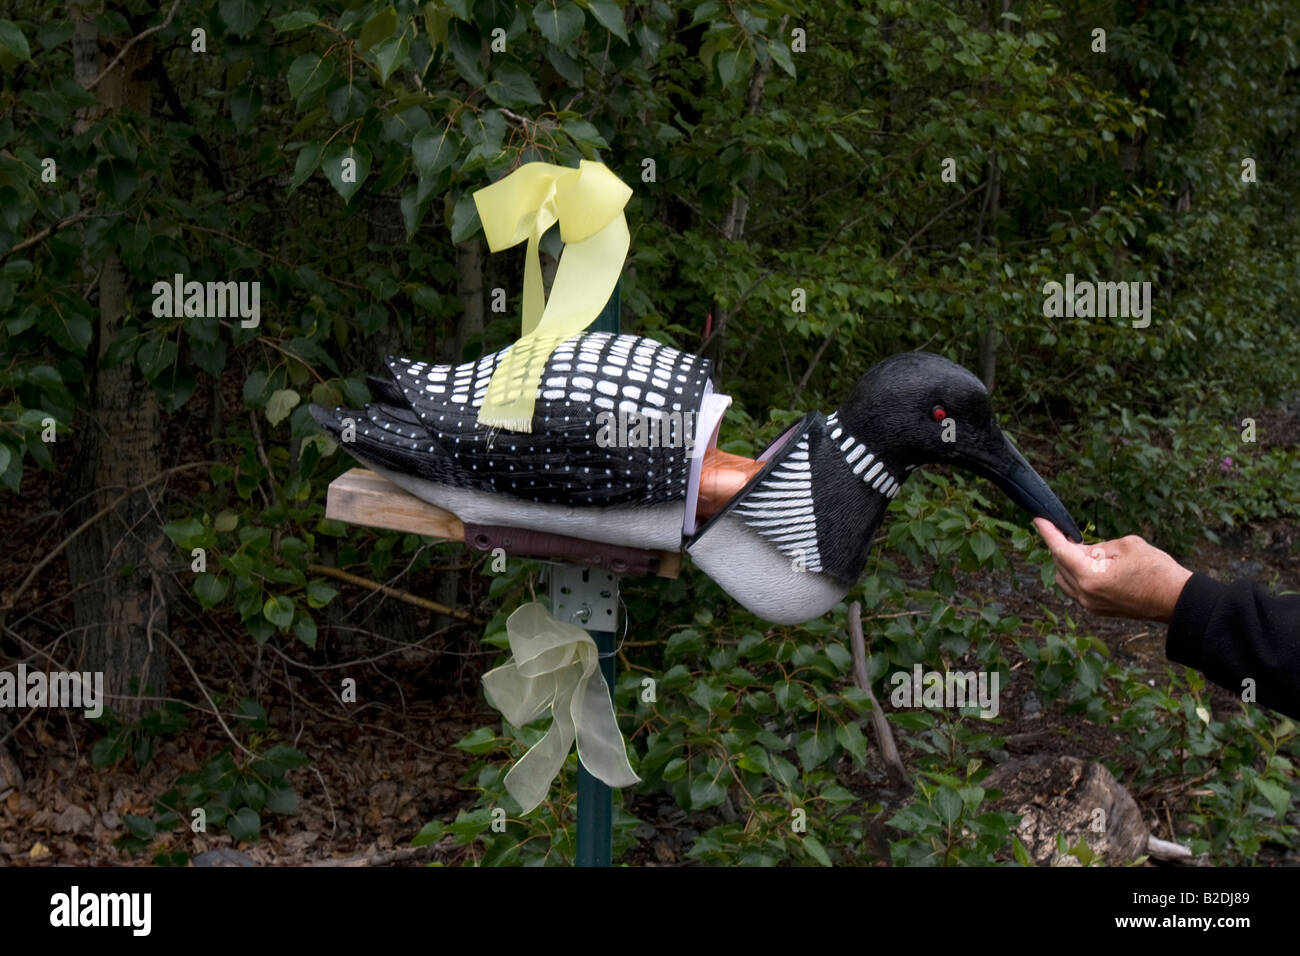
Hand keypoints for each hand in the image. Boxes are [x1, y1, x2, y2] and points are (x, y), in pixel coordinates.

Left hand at [1032, 518, 1193, 622]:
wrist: (1177, 600)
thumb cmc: (1157, 571)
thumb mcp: (1126, 546)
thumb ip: (1098, 547)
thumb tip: (1082, 549)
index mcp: (1091, 577)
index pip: (1060, 551)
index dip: (1048, 533)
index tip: (1039, 520)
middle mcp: (1085, 594)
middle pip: (1059, 565)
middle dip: (1060, 546)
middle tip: (1065, 531)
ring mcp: (1090, 605)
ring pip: (1065, 579)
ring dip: (1067, 562)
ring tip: (1082, 548)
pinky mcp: (1097, 609)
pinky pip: (1076, 589)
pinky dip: (1076, 574)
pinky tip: (1089, 563)